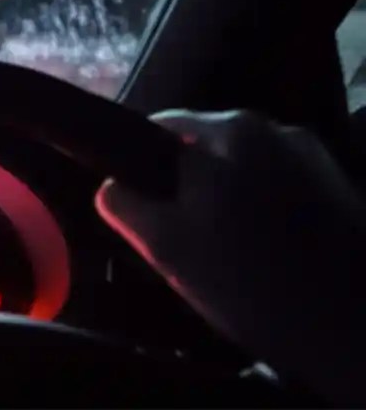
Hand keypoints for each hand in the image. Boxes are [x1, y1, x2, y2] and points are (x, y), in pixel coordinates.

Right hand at [96, 110, 365, 405]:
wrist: (354, 326)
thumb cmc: (250, 282)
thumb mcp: (165, 247)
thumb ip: (125, 203)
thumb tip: (112, 185)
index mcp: (227, 130)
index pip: (157, 128)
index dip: (139, 167)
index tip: (141, 209)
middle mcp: (272, 127)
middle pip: (202, 148)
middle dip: (187, 185)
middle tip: (182, 239)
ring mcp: (311, 155)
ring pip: (242, 169)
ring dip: (228, 198)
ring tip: (228, 251)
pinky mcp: (338, 186)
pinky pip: (278, 187)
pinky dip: (264, 210)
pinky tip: (267, 253)